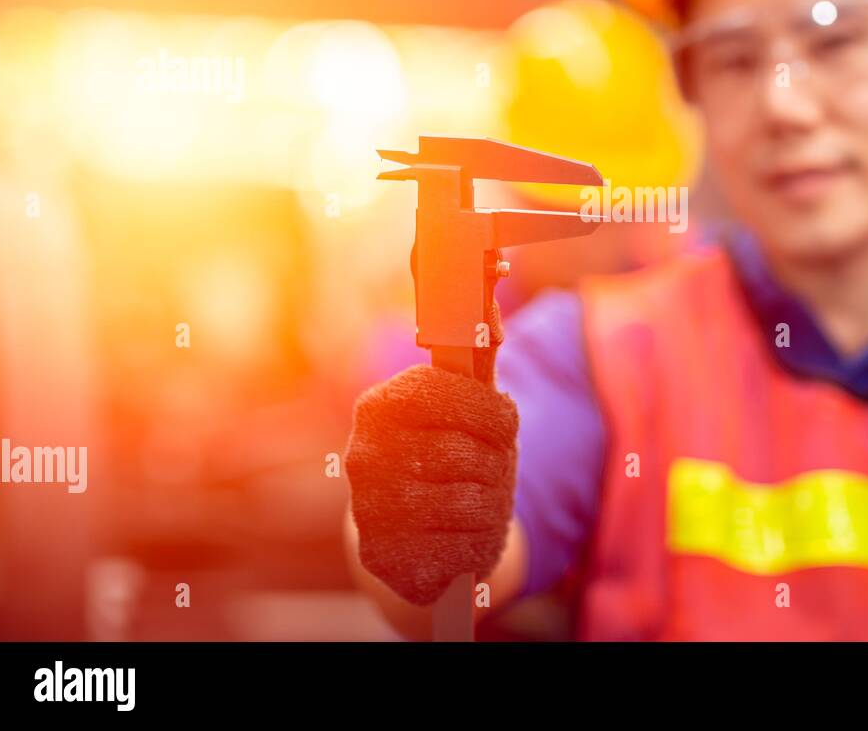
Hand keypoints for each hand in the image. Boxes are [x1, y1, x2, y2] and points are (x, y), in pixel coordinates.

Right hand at [344, 364, 517, 604]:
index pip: (441, 393)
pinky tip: (466, 536)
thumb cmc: (453, 459)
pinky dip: (479, 542)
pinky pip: (461, 547)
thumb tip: (490, 309)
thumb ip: (478, 365)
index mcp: (378, 408)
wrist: (416, 534)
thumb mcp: (467, 411)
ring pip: (467, 501)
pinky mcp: (383, 560)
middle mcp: (362, 457)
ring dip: (491, 504)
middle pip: (462, 452)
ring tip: (480, 502)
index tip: (505, 424)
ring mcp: (368, 511)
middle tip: (490, 469)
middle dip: (494, 463)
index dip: (488, 411)